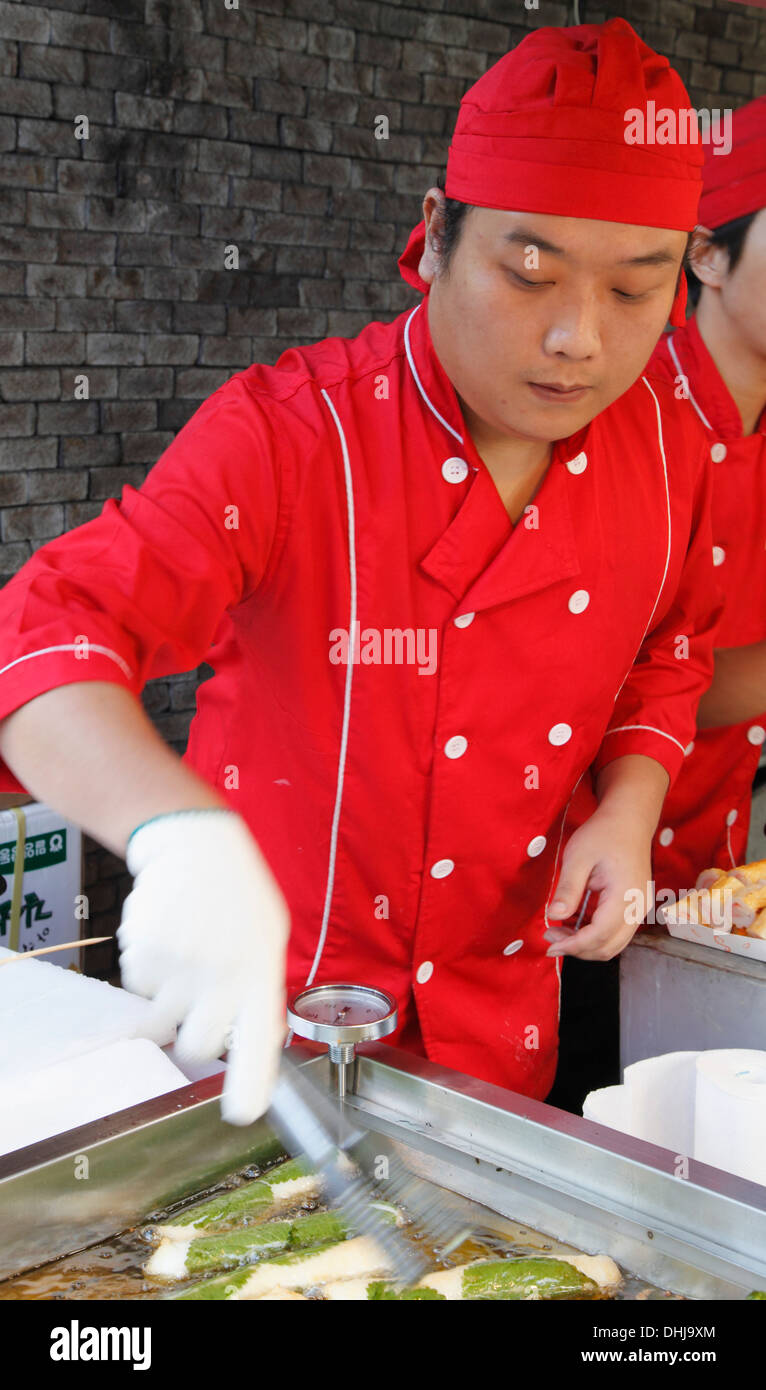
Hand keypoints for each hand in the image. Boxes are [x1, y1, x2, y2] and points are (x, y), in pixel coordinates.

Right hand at [118, 809, 289, 1124]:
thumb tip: (252, 1039)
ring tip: (184, 957)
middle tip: (198, 1001)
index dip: (250, 1083)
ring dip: (166, 1002)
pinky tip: (167, 935)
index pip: (259, 1041)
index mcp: (261, 971)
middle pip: (197, 1045)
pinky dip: (148, 970)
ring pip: (161, 1021)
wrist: (195, 844)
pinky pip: (138, 987)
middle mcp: (222, 974)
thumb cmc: (237, 895)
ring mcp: (181, 965)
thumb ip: (259, 987)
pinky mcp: (147, 953)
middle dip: (192, 1034)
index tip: (243, 1114)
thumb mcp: (267, 936)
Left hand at [543, 805, 652, 960]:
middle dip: (578, 949)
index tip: (550, 943)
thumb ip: (568, 889)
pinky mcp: (635, 907)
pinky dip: (595, 935)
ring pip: (614, 943)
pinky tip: (575, 922)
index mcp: (625, 895)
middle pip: (609, 947)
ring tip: (560, 931)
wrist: (629, 820)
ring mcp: (639, 908)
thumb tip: (554, 916)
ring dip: (586, 944)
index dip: (574, 945)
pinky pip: (616, 932)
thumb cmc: (603, 834)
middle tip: (551, 936)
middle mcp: (638, 907)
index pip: (600, 935)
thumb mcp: (578, 857)